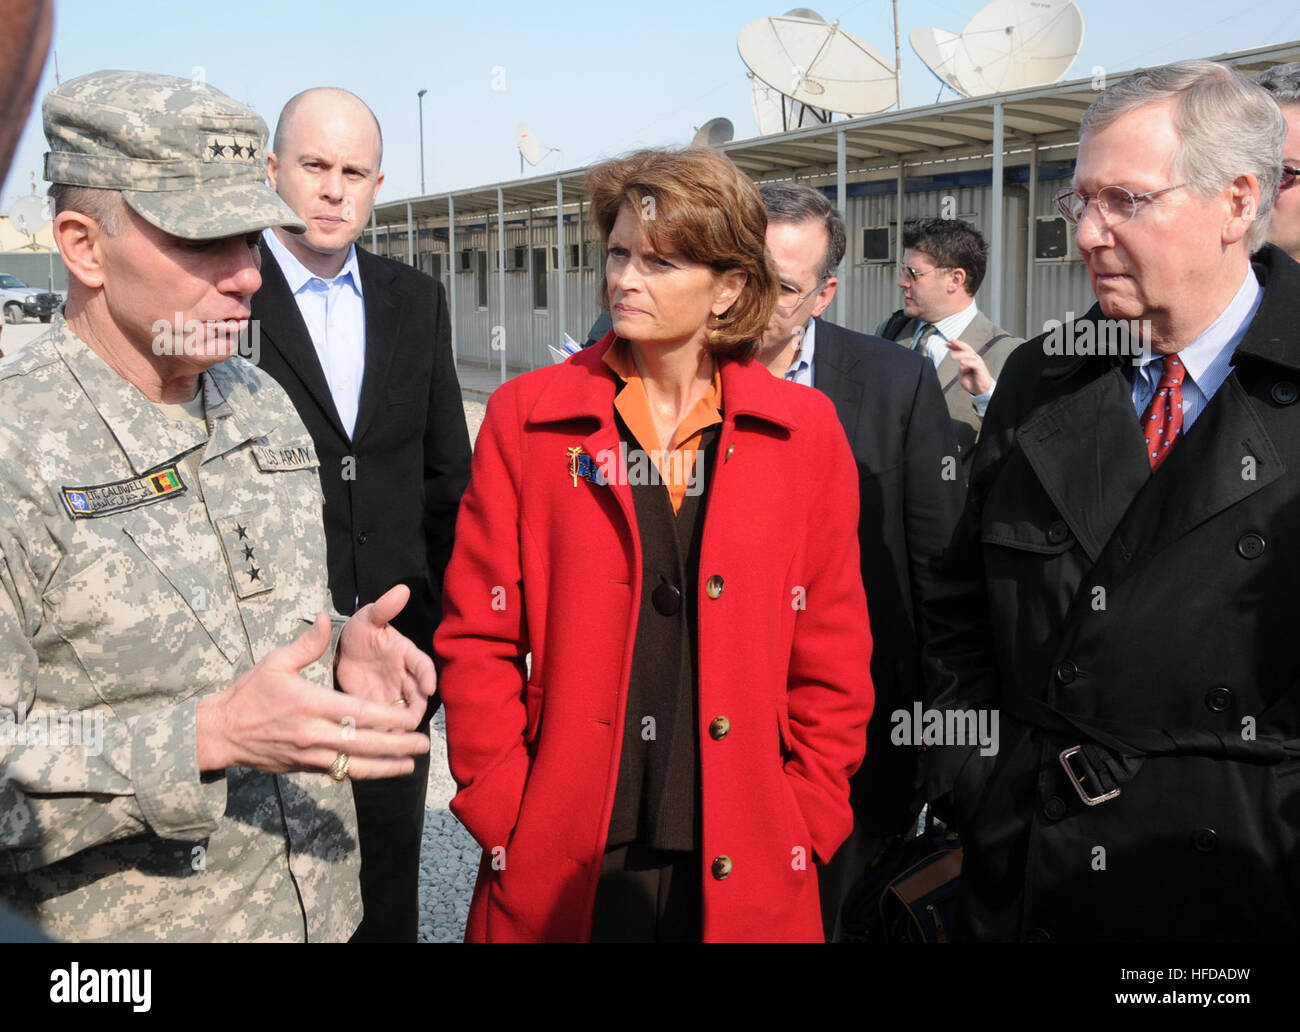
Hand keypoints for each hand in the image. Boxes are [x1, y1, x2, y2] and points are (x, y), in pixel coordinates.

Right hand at [196, 612, 429, 777]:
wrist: (221, 733)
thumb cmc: (250, 694)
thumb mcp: (275, 662)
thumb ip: (307, 644)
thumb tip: (327, 617)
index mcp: (310, 704)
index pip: (357, 713)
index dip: (387, 717)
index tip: (410, 716)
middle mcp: (313, 733)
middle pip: (362, 742)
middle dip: (396, 745)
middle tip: (424, 744)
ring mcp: (309, 755)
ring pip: (354, 764)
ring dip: (385, 766)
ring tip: (411, 764)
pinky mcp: (305, 768)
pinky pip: (339, 772)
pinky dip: (363, 772)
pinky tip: (382, 771)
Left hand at [336, 584, 435, 727]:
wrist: (343, 650)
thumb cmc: (362, 631)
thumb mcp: (369, 617)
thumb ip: (384, 608)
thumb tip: (402, 589)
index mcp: (406, 654)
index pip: (423, 665)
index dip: (427, 677)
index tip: (428, 689)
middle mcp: (404, 676)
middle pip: (417, 696)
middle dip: (415, 709)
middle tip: (409, 721)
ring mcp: (392, 694)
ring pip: (403, 713)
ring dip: (401, 724)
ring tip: (394, 735)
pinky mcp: (377, 708)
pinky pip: (386, 723)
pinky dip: (385, 731)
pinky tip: (380, 739)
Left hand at [946, 338, 992, 395]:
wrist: (980, 389)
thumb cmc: (972, 381)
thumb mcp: (962, 374)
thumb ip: (961, 368)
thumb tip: (962, 362)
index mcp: (968, 359)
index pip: (962, 350)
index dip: (955, 346)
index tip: (948, 343)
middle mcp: (974, 359)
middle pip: (966, 349)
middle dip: (958, 344)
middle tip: (951, 343)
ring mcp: (977, 363)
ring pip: (969, 355)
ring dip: (960, 354)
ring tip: (952, 356)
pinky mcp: (980, 368)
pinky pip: (974, 364)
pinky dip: (968, 362)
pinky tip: (962, 362)